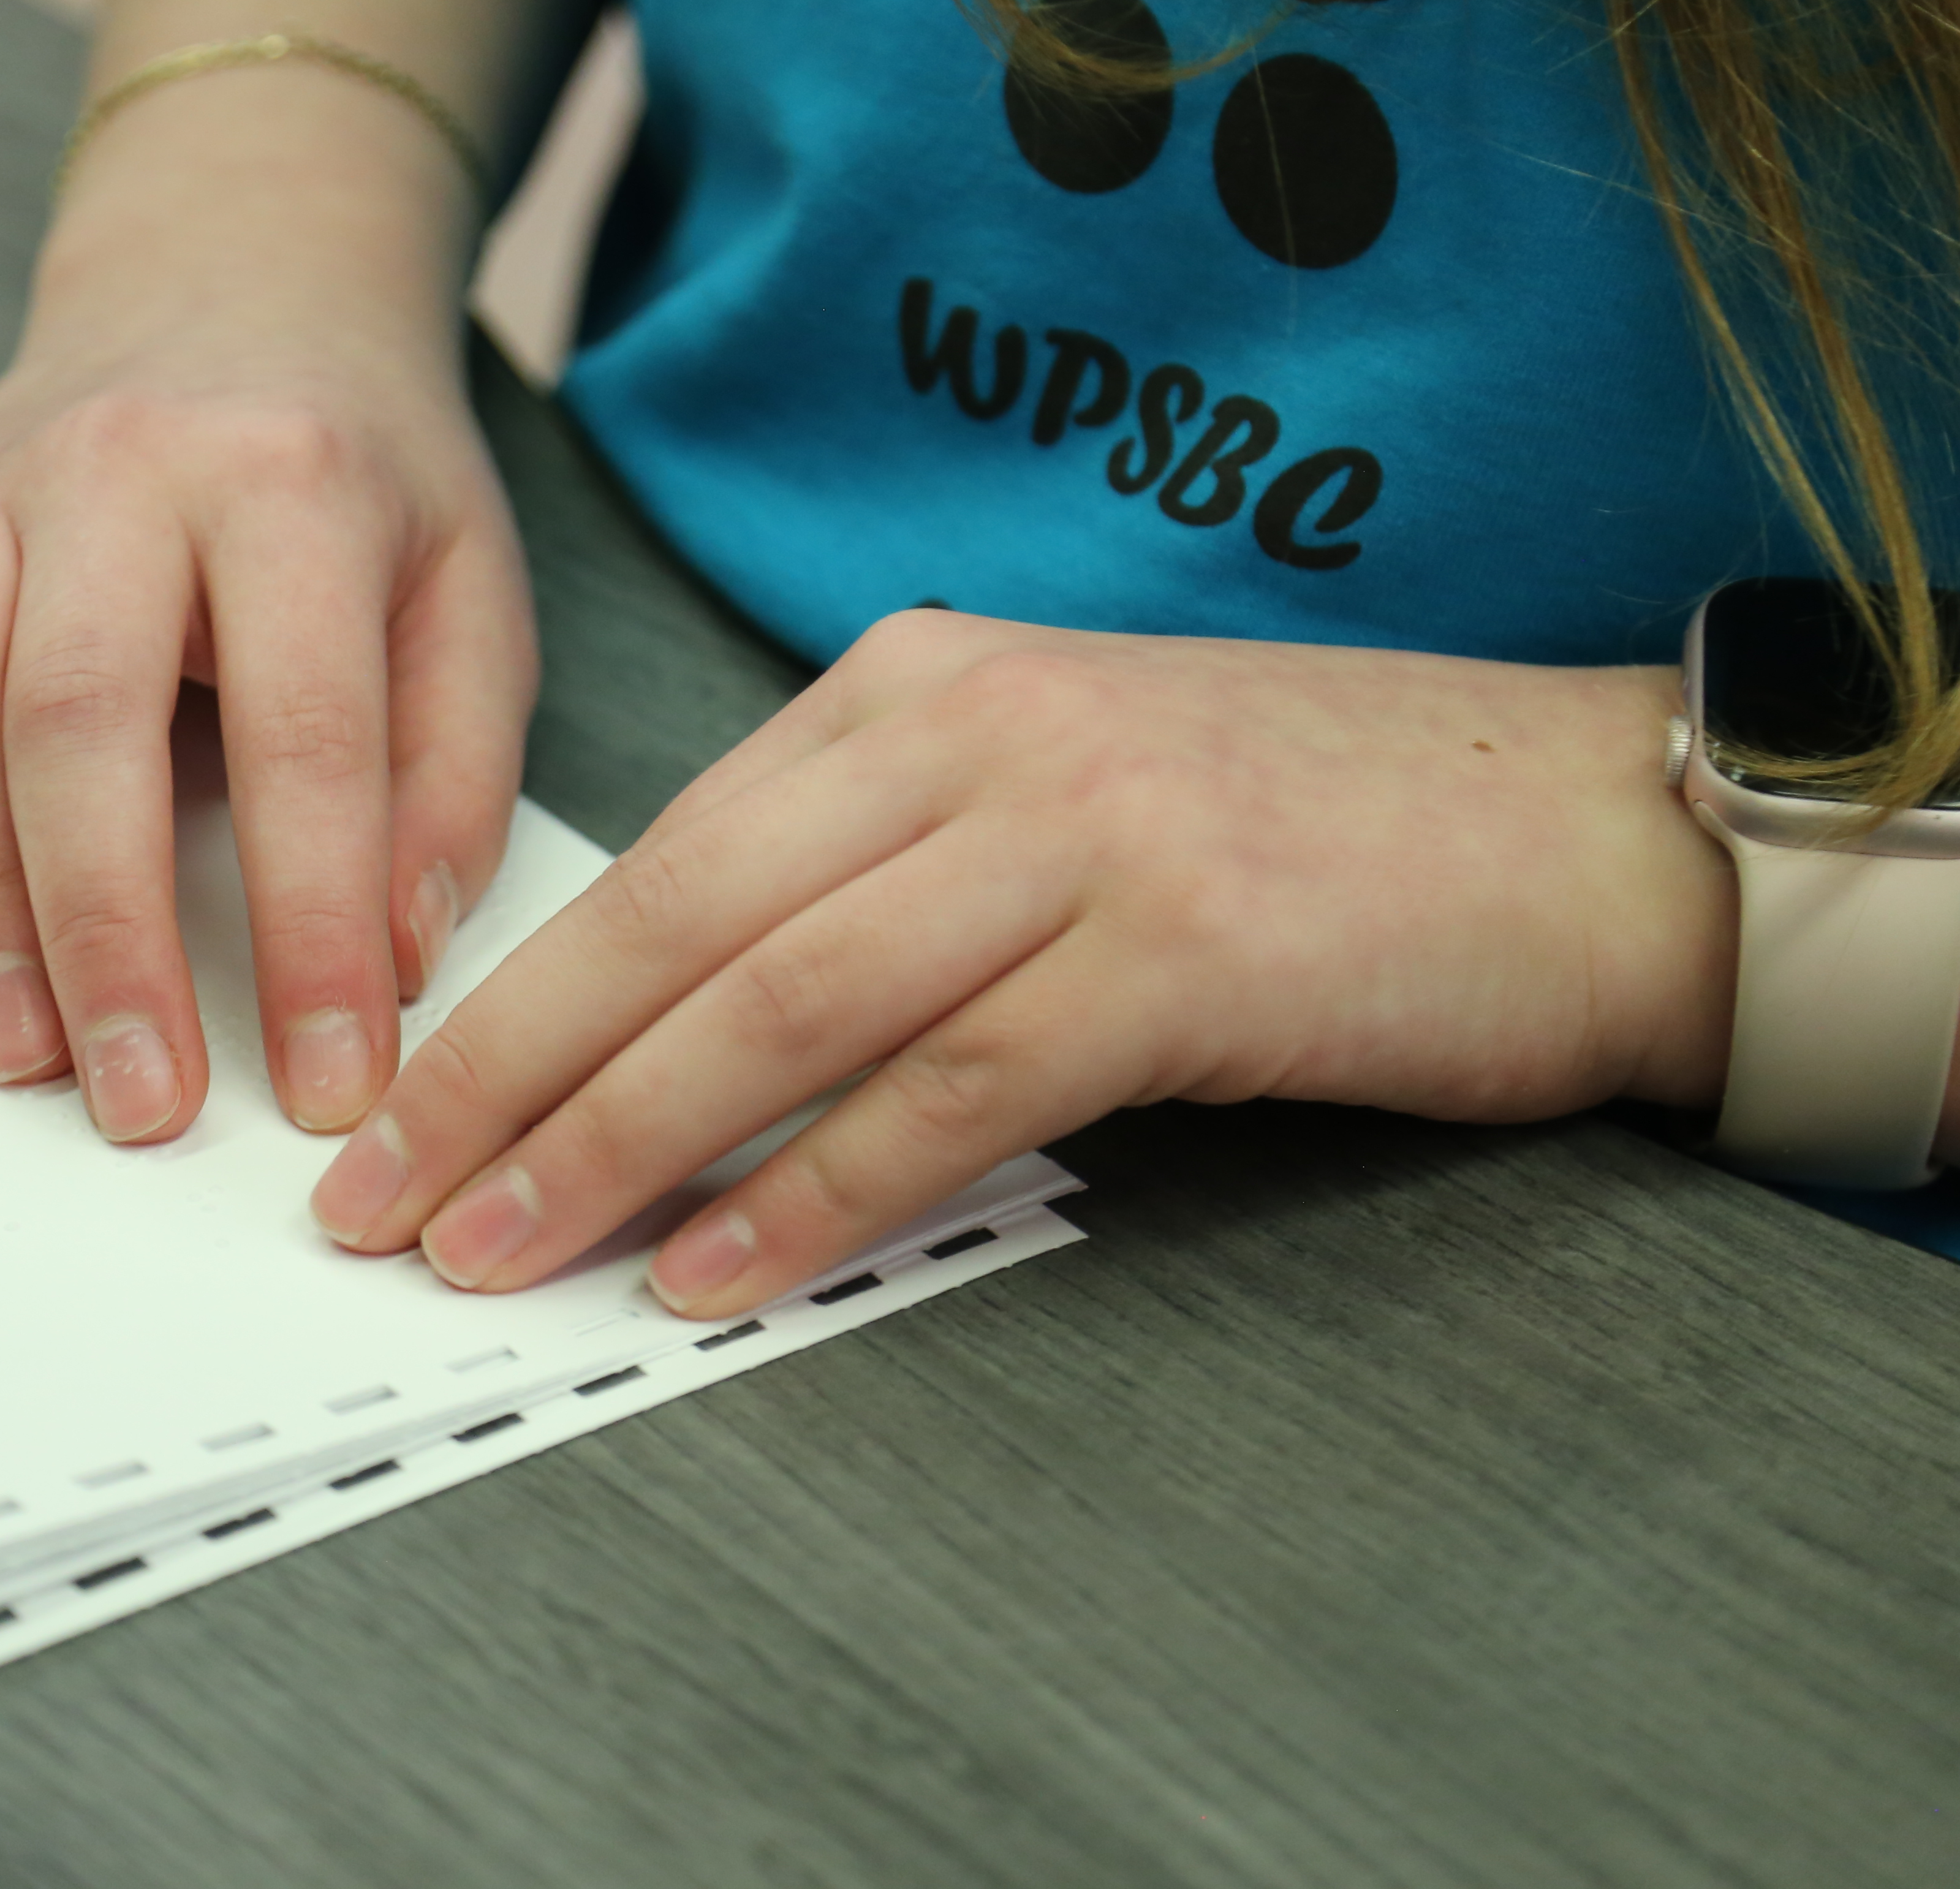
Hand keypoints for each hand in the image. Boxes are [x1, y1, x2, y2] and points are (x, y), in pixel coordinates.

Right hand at [0, 313, 535, 1143]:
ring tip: (17, 1048)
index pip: (303, 734)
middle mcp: (111, 474)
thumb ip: (453, 772)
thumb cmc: (358, 464)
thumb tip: (400, 953)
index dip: (316, 924)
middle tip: (144, 1098)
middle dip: (109, 931)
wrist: (246, 276)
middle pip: (79, 720)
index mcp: (280, 483)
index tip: (333, 1077)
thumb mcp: (471, 591)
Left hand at [308, 610, 1735, 1314]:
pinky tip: (713, 1274)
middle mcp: (972, 730)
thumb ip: (875, 874)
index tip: (402, 1114)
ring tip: (497, 1254)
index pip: (659, 856)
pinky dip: (814, 1194)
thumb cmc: (1304, 832)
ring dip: (615, 1144)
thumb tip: (681, 1026)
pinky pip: (946, 1090)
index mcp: (914, 686)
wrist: (1578, 823)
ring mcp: (1077, 829)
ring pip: (780, 1004)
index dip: (510, 999)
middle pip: (679, 924)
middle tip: (381, 1204)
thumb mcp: (1049, 799)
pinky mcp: (1175, 948)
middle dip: (505, 1076)